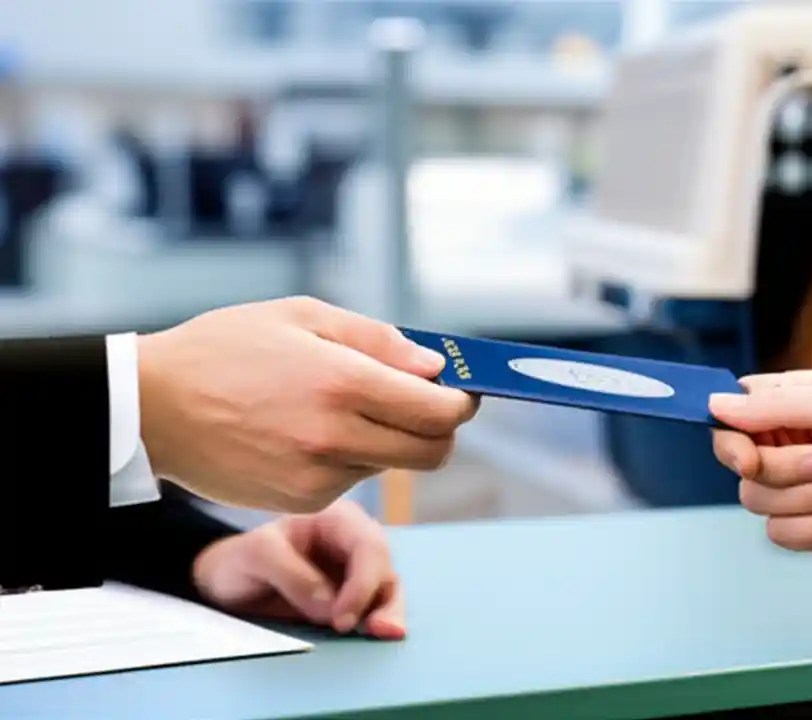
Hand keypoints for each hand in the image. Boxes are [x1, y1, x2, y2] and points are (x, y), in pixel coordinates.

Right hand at [138, 296, 478, 511]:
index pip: (438, 412)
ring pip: (390, 466)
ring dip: (388, 441)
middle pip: (431, 453)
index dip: (463, 404)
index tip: (463, 394)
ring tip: (341, 407)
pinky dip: (348, 458)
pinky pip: (349, 480)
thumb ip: (378, 341)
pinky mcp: (298, 501)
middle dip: (441, 431)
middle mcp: (335, 437)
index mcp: (342, 384)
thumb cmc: (226, 348)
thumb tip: (434, 369)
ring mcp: (316, 476)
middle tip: (428, 406)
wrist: (151, 405)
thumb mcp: (302, 317)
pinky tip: (307, 431)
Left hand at [193, 500, 404, 638]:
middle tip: (379, 630)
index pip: (366, 546)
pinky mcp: (352, 599)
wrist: (227, 583)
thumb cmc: (240, 559)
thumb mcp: (255, 555)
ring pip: (387, 590)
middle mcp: (353, 543)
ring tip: (387, 634)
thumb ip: (291, 574)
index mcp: (337, 520)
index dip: (363, 582)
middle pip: (384, 568)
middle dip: (386, 598)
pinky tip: (380, 637)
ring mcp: (355, 572)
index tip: (341, 618)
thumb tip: (330, 607)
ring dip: (390, 613)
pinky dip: (380, 622)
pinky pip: (375, 609)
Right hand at [710, 370, 811, 571]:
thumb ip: (773, 405)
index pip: (736, 411)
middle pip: (738, 461)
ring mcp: (802, 491)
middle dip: (782, 465)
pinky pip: (782, 534)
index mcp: (800, 406)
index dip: (729, 429)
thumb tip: (715, 405)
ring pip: (756, 501)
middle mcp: (794, 446)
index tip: (741, 444)